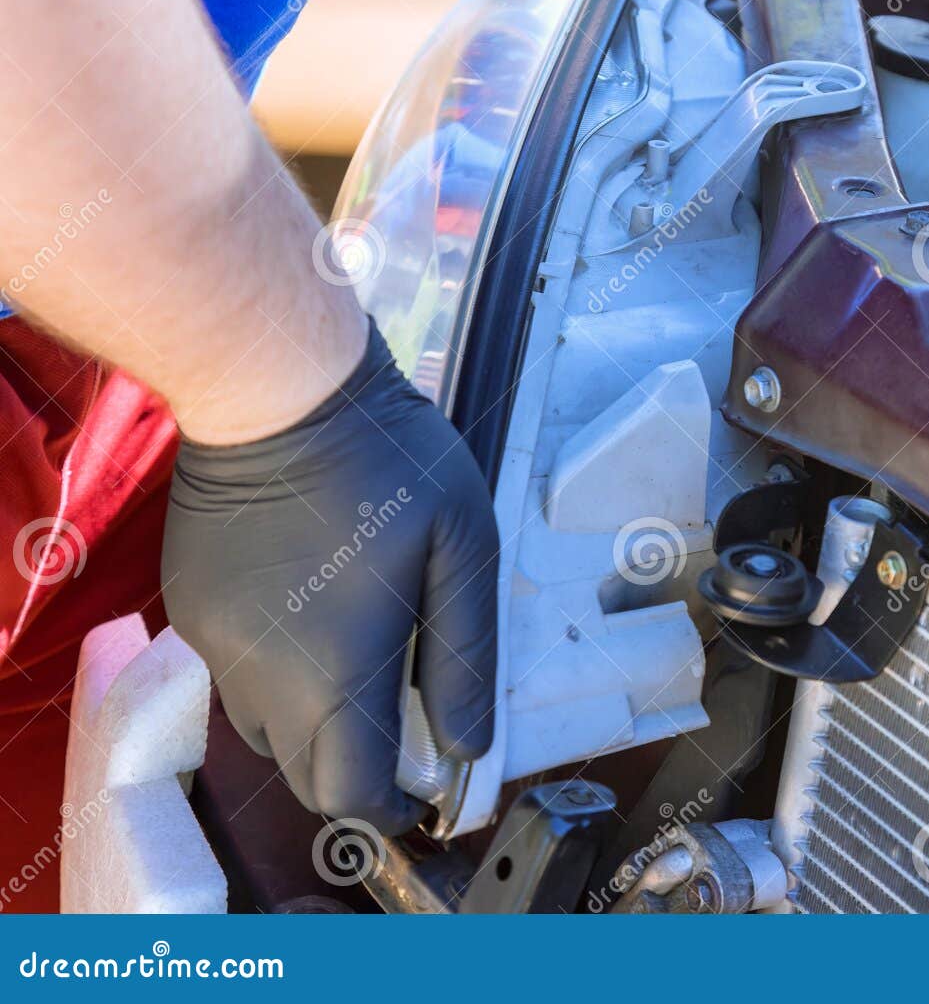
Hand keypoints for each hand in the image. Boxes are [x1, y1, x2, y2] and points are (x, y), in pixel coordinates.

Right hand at [162, 321, 497, 834]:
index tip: (424, 789)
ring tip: (359, 662)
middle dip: (354, 773)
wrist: (278, 391)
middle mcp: (260, 674)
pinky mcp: (190, 610)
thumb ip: (465, 658)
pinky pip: (236, 676)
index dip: (392, 808)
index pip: (350, 794)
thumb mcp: (463, 551)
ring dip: (314, 725)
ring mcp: (214, 643)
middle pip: (303, 774)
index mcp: (333, 669)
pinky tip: (311, 613)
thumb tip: (466, 746)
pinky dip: (277, 675)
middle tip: (400, 729)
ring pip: (264, 730)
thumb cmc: (391, 463)